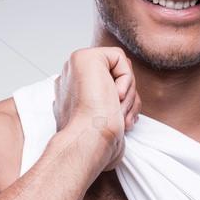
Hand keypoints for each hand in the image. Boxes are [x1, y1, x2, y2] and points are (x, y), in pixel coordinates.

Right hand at [53, 47, 140, 172]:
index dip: (122, 103)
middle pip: (116, 76)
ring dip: (128, 94)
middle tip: (121, 118)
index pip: (108, 87)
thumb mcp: (107, 120)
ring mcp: (75, 67)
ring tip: (118, 112)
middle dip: (127, 98)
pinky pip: (120, 58)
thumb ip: (111, 102)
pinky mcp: (85, 57)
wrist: (90, 142)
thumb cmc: (99, 142)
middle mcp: (71, 79)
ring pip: (120, 68)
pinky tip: (114, 96)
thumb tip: (120, 93)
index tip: (121, 122)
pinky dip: (126, 79)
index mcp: (73, 95)